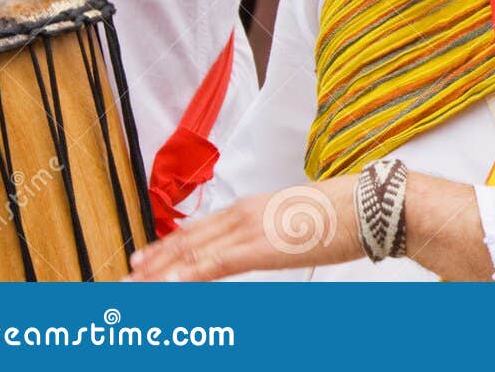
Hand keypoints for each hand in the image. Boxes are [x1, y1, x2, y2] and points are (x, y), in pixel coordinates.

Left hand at [129, 178, 361, 280]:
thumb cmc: (347, 213)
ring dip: (159, 274)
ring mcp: (248, 230)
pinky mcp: (256, 248)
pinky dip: (182, 278)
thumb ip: (280, 231)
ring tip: (132, 289)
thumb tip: (279, 243)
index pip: (202, 228)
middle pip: (189, 241)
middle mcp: (244, 215)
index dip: (172, 245)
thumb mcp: (304, 220)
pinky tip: (162, 288)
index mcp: (255, 206)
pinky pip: (209, 267)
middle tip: (128, 277)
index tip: (149, 258)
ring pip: (191, 255)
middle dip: (156, 261)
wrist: (367, 206)